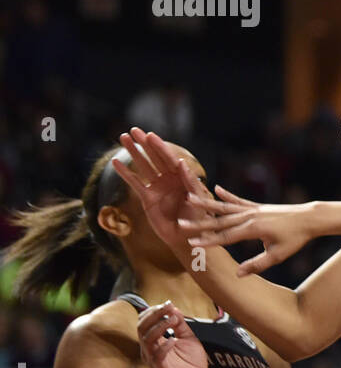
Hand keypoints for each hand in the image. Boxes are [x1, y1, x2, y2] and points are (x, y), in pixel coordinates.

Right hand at [112, 127, 210, 254]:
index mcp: (183, 176)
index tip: (149, 134)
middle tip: (132, 130)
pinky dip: (125, 173)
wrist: (188, 238)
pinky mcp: (148, 198)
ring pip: (143, 166)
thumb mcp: (197, 198)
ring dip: (134, 152)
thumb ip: (189, 182)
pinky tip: (115, 162)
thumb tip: (182, 162)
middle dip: (144, 144)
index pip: (169, 158)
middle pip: (155, 157)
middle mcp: (169, 179)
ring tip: (123, 138)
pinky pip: (135, 183)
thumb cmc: (198, 219)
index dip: (160, 146)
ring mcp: (158, 187)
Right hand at [136, 301, 207, 367]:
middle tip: (168, 307)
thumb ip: (180, 324)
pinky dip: (165, 345)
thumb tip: (173, 308)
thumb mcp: (188, 337)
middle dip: (154, 315)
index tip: (168, 303)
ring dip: (160, 327)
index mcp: (154, 341)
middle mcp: (150, 350)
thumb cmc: (191, 361)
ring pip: (147, 340)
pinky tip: (174, 339)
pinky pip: (157, 356)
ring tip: (174, 320)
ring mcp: (153, 360)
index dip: (153, 311)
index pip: (144, 322)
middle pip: (142, 328)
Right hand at [179, 187, 312, 275]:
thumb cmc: (295, 239)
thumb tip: (238, 274)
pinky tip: (215, 188)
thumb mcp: (278, 255)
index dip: (208, 240)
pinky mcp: (258, 206)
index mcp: (253, 229)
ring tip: (190, 197)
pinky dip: (227, 195)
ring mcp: (253, 209)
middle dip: (199, 224)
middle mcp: (250, 216)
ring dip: (207, 204)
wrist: (309, 219)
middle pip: (220, 221)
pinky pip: (239, 200)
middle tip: (180, 224)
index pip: (225, 237)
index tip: (191, 242)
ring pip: (225, 207)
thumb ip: (257, 264)